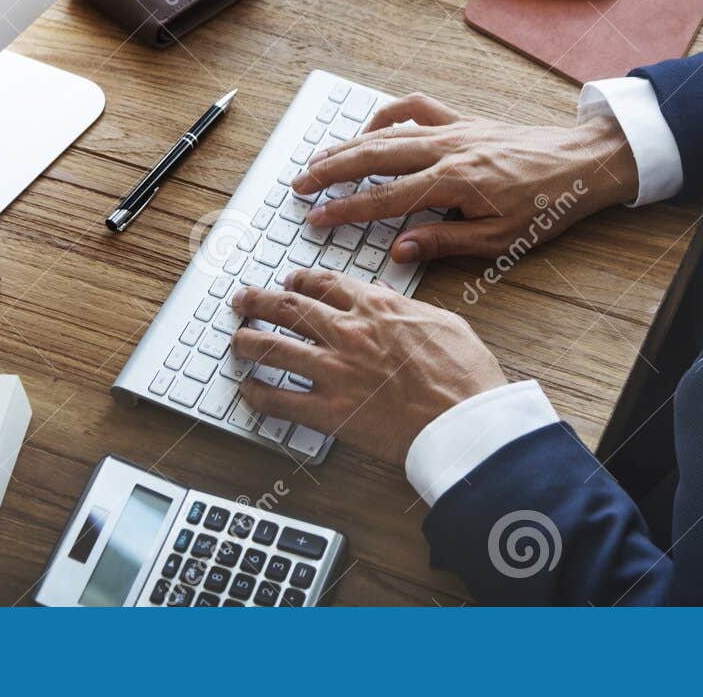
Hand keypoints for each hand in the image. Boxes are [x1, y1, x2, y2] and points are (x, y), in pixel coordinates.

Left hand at [231, 270, 507, 465]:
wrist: (466, 421)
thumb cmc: (465, 376)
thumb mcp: (442, 321)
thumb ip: (406, 306)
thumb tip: (383, 292)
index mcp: (377, 308)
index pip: (324, 284)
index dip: (299, 280)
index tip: (289, 281)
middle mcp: (349, 333)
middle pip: (288, 307)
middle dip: (258, 301)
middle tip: (242, 300)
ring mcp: (335, 371)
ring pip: (274, 347)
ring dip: (248, 341)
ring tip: (236, 340)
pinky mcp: (331, 412)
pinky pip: (280, 401)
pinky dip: (257, 394)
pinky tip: (247, 390)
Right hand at [292, 93, 638, 262]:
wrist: (583, 163)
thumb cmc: (546, 206)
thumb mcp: (498, 240)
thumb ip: (444, 242)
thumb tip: (398, 250)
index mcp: (454, 183)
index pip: (384, 198)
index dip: (344, 209)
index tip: (314, 217)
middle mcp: (448, 149)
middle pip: (373, 157)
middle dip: (330, 170)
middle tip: (298, 184)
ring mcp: (455, 129)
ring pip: (387, 132)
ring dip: (348, 144)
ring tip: (317, 159)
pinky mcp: (465, 120)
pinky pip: (416, 108)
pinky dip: (388, 116)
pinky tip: (370, 128)